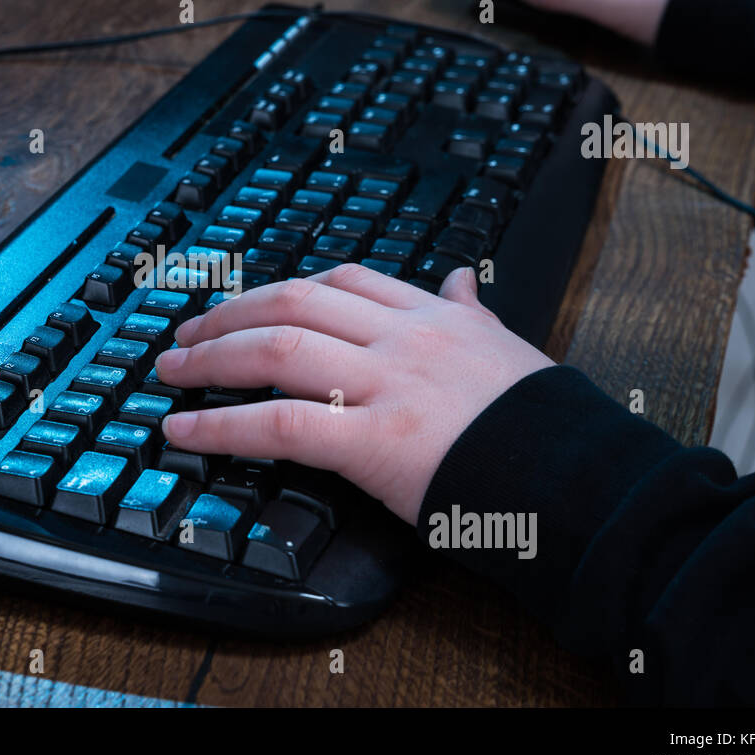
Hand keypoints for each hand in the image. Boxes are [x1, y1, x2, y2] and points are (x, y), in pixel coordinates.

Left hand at [154, 264, 553, 524]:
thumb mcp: (511, 349)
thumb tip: (461, 276)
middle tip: (185, 332)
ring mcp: (388, 386)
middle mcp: (405, 339)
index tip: (248, 302)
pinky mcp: (376, 442)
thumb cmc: (547, 426)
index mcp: (436, 317)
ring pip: (276, 350)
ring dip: (210, 357)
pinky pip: (280, 425)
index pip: (345, 281)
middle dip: (229, 314)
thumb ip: (474, 310)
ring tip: (170, 370)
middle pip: (294, 303)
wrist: (584, 478)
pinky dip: (221, 425)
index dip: (283, 288)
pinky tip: (184, 430)